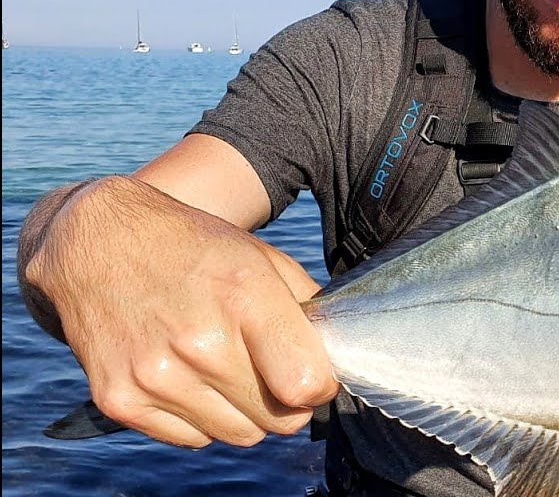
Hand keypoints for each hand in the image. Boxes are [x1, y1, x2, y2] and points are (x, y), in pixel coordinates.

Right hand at [24, 176, 337, 447]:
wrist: (99, 242)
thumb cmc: (193, 249)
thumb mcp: (261, 257)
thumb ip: (307, 307)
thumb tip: (336, 355)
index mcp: (244, 295)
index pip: (305, 383)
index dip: (320, 385)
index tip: (313, 376)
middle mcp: (199, 340)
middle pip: (278, 419)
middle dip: (287, 403)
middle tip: (273, 374)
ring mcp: (155, 374)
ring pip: (239, 436)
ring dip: (246, 413)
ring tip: (230, 372)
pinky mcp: (120, 400)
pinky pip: (192, 439)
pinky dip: (202, 418)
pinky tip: (192, 378)